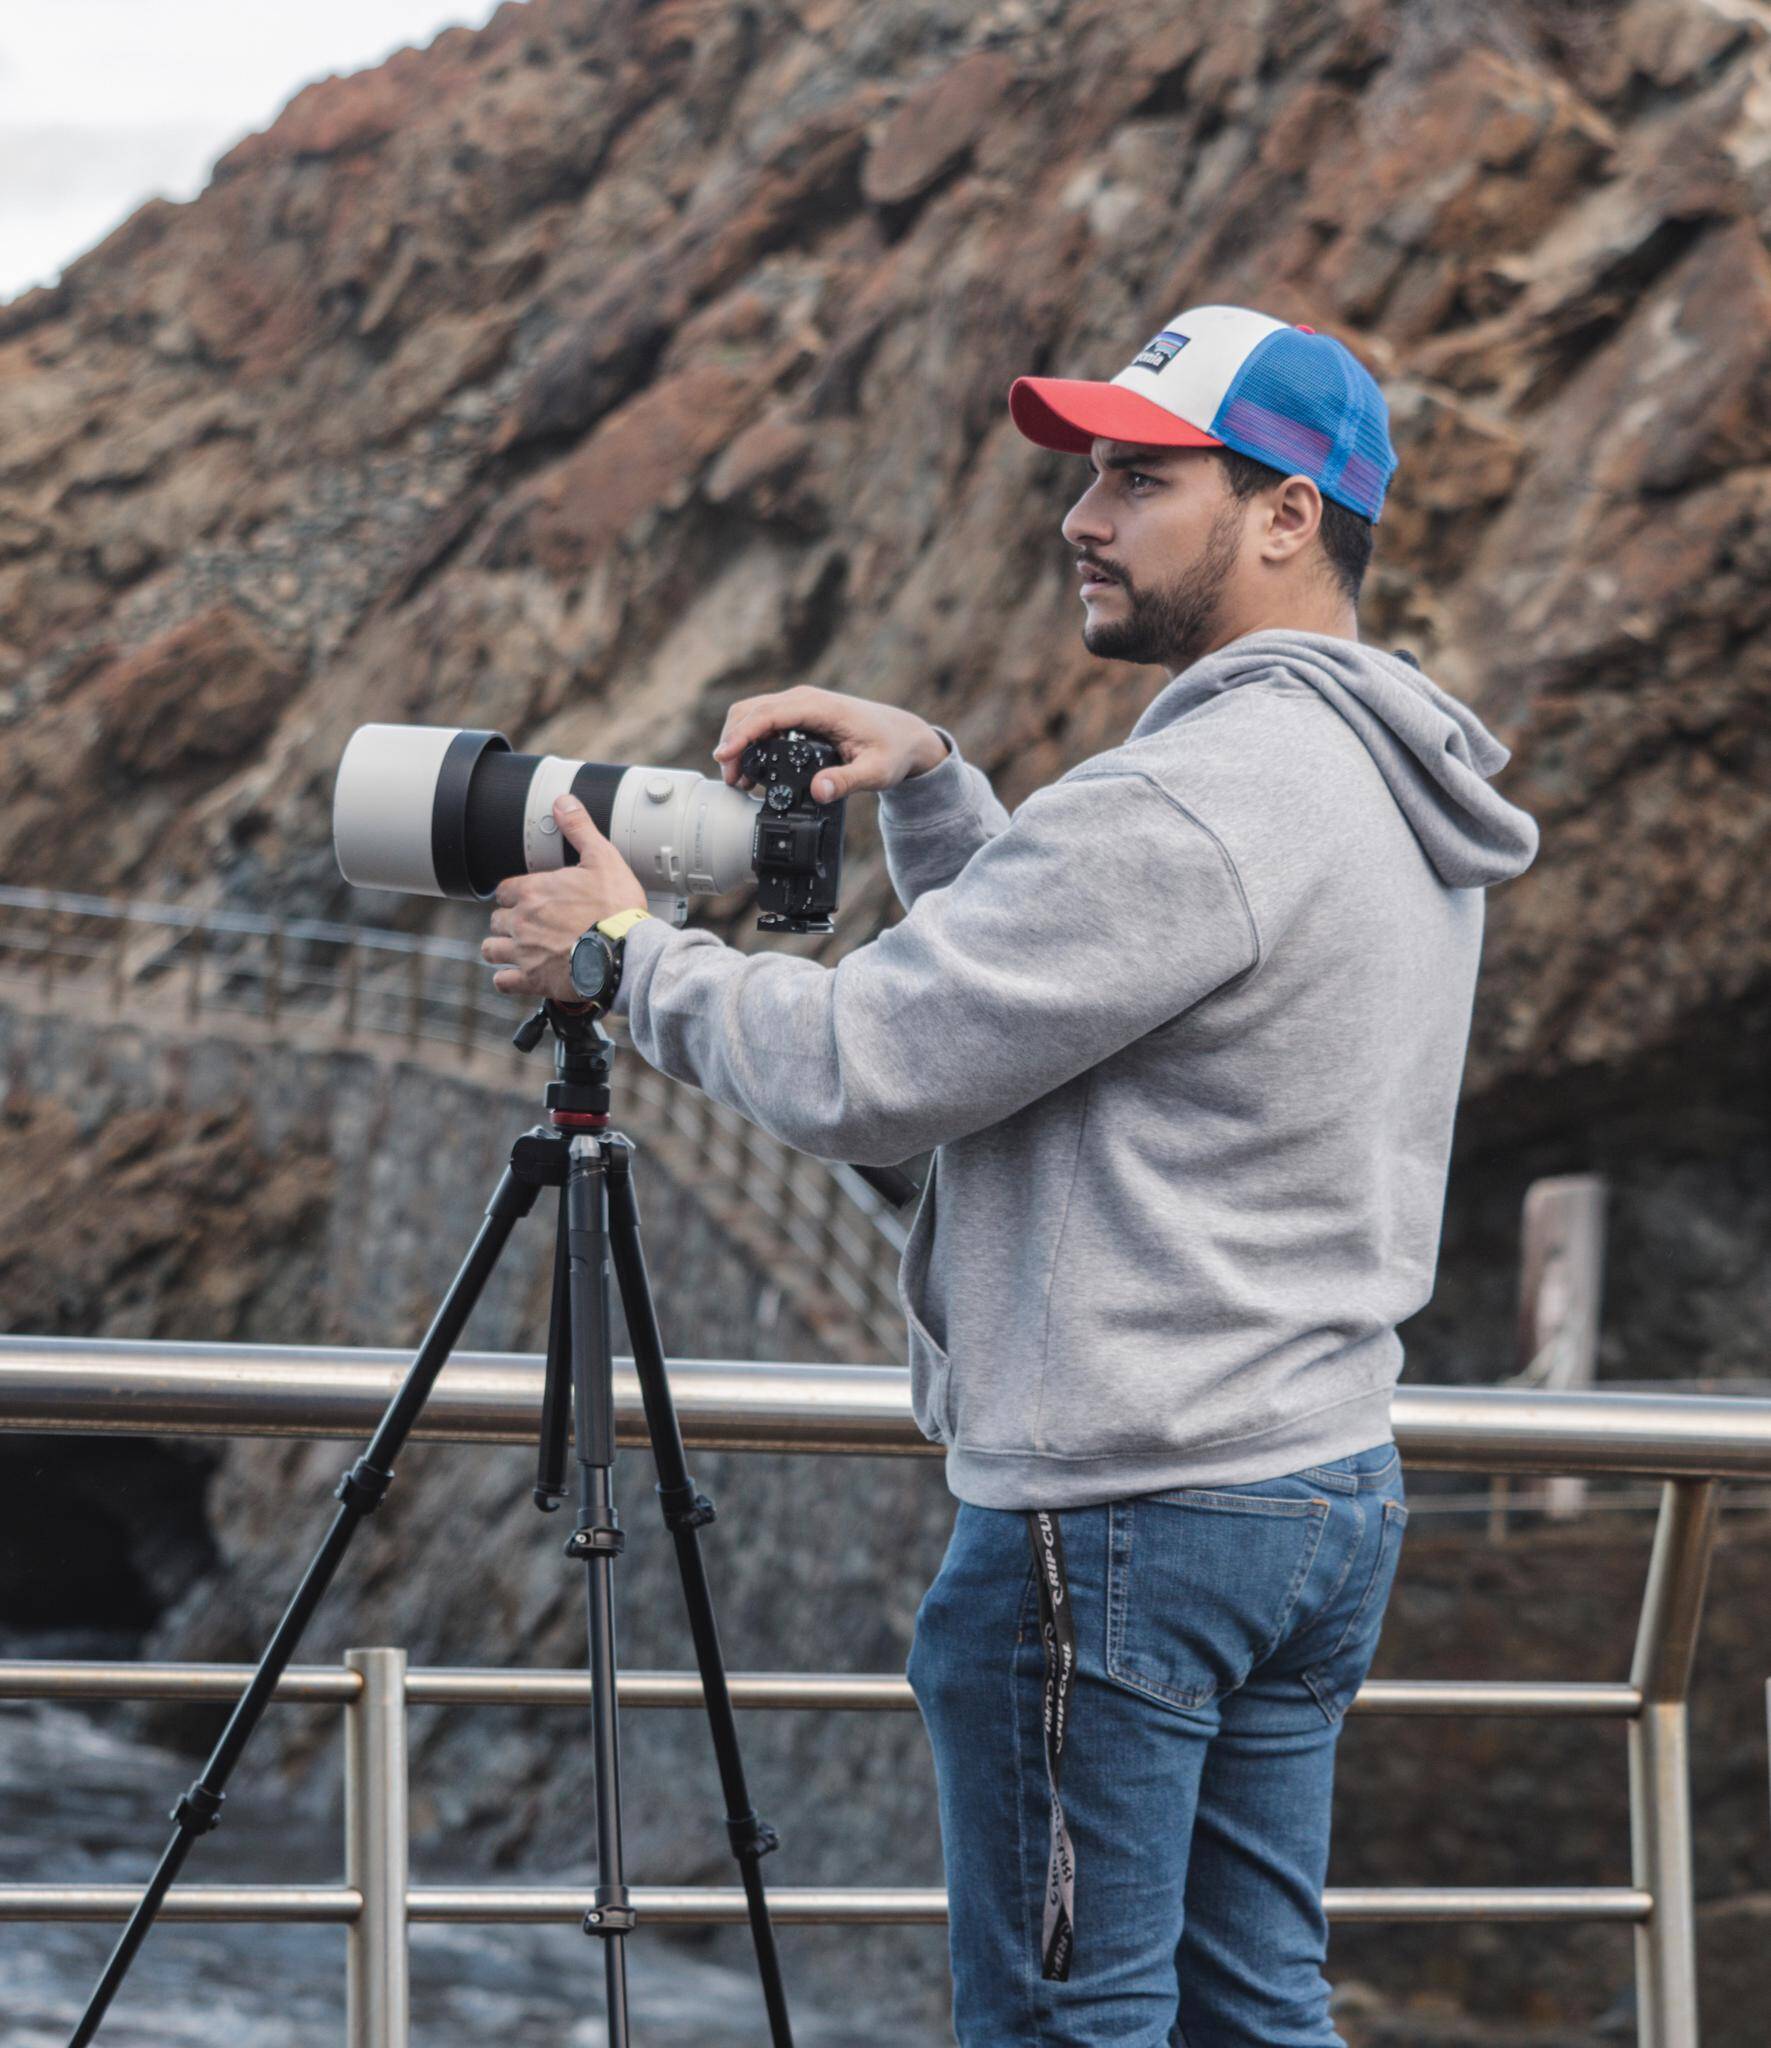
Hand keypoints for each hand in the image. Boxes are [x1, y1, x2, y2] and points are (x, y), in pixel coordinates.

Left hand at [481, 795, 647, 1004]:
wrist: (626, 953)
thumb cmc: (616, 908)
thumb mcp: (603, 859)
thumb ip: (579, 830)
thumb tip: (563, 802)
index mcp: (533, 891)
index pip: (504, 890)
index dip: (513, 893)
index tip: (525, 897)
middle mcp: (521, 921)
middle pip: (497, 919)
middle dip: (508, 920)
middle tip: (527, 923)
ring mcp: (524, 952)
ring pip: (491, 949)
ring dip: (499, 947)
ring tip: (514, 948)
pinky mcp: (533, 980)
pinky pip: (504, 981)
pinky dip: (507, 978)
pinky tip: (516, 975)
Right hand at [711, 685, 947, 802]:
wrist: (904, 736)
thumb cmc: (892, 751)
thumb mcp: (875, 772)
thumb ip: (846, 781)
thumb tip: (818, 792)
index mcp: (820, 707)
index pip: (768, 715)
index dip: (742, 735)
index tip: (725, 757)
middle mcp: (805, 700)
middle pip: (750, 710)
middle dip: (732, 742)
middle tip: (731, 780)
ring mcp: (800, 704)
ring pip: (752, 713)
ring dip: (737, 741)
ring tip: (737, 779)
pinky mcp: (798, 714)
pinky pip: (764, 720)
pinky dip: (749, 739)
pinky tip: (750, 766)